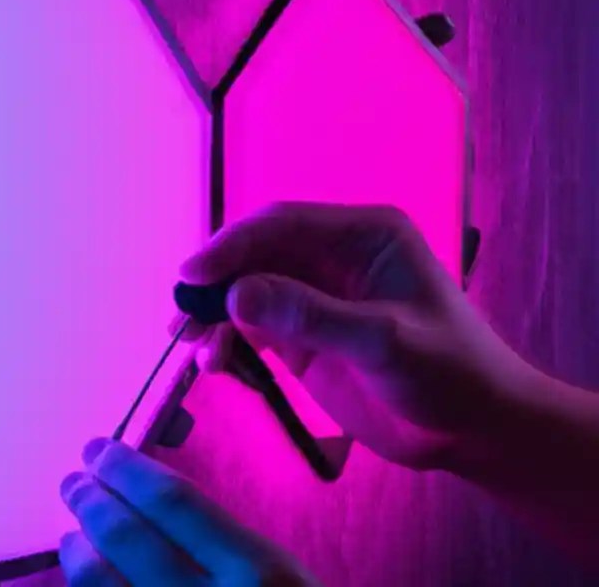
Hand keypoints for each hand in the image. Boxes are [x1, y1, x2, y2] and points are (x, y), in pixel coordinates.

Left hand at [59, 438, 316, 585]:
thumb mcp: (283, 580)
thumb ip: (223, 544)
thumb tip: (144, 496)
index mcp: (257, 575)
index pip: (172, 502)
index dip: (126, 469)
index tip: (100, 450)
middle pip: (126, 536)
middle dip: (90, 500)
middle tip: (75, 481)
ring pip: (98, 585)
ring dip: (78, 551)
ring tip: (74, 533)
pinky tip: (85, 581)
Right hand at [181, 202, 534, 470]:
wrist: (475, 432)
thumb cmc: (449, 375)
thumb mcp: (384, 342)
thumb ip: (311, 316)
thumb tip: (235, 294)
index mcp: (364, 235)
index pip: (282, 224)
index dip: (232, 245)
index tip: (192, 277)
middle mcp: (334, 257)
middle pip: (255, 255)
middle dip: (215, 283)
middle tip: (181, 318)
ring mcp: (316, 297)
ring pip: (246, 291)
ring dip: (215, 317)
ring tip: (197, 350)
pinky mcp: (304, 337)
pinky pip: (252, 328)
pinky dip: (228, 342)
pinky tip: (216, 365)